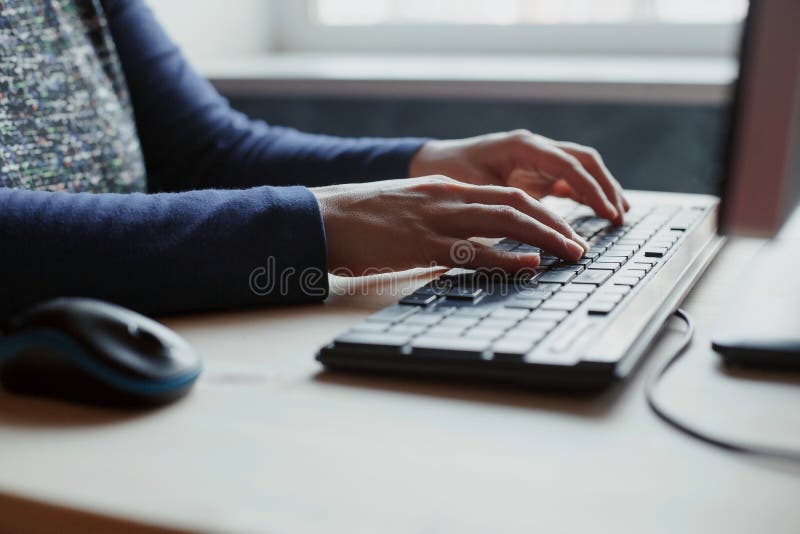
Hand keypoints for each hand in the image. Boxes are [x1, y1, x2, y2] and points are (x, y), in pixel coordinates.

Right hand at [311, 176, 587, 275]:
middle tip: (581, 245)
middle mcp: (448, 198)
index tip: (565, 230)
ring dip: (545, 237)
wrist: (324, 218)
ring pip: (505, 221)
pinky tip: (530, 266)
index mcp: (446, 189)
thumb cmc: (364, 219)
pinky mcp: (423, 245)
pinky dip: (507, 259)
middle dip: (556, 223)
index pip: (507, 195)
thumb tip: (476, 244)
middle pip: (517, 203)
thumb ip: (444, 221)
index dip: (542, 212)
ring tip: (572, 253)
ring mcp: (437, 220)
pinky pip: (475, 251)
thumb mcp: (411, 210)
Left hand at [409, 130, 629, 224]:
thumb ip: (506, 204)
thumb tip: (533, 226)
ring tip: (620, 214)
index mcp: (522, 146)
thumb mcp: (475, 190)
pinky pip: (570, 178)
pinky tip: (601, 211)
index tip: (607, 213)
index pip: (568, 164)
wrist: (435, 162)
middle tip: (620, 216)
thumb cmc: (452, 174)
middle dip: (605, 187)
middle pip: (584, 160)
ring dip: (602, 188)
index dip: (591, 189)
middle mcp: (535, 146)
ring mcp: (538, 157)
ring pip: (582, 167)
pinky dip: (587, 193)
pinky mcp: (537, 170)